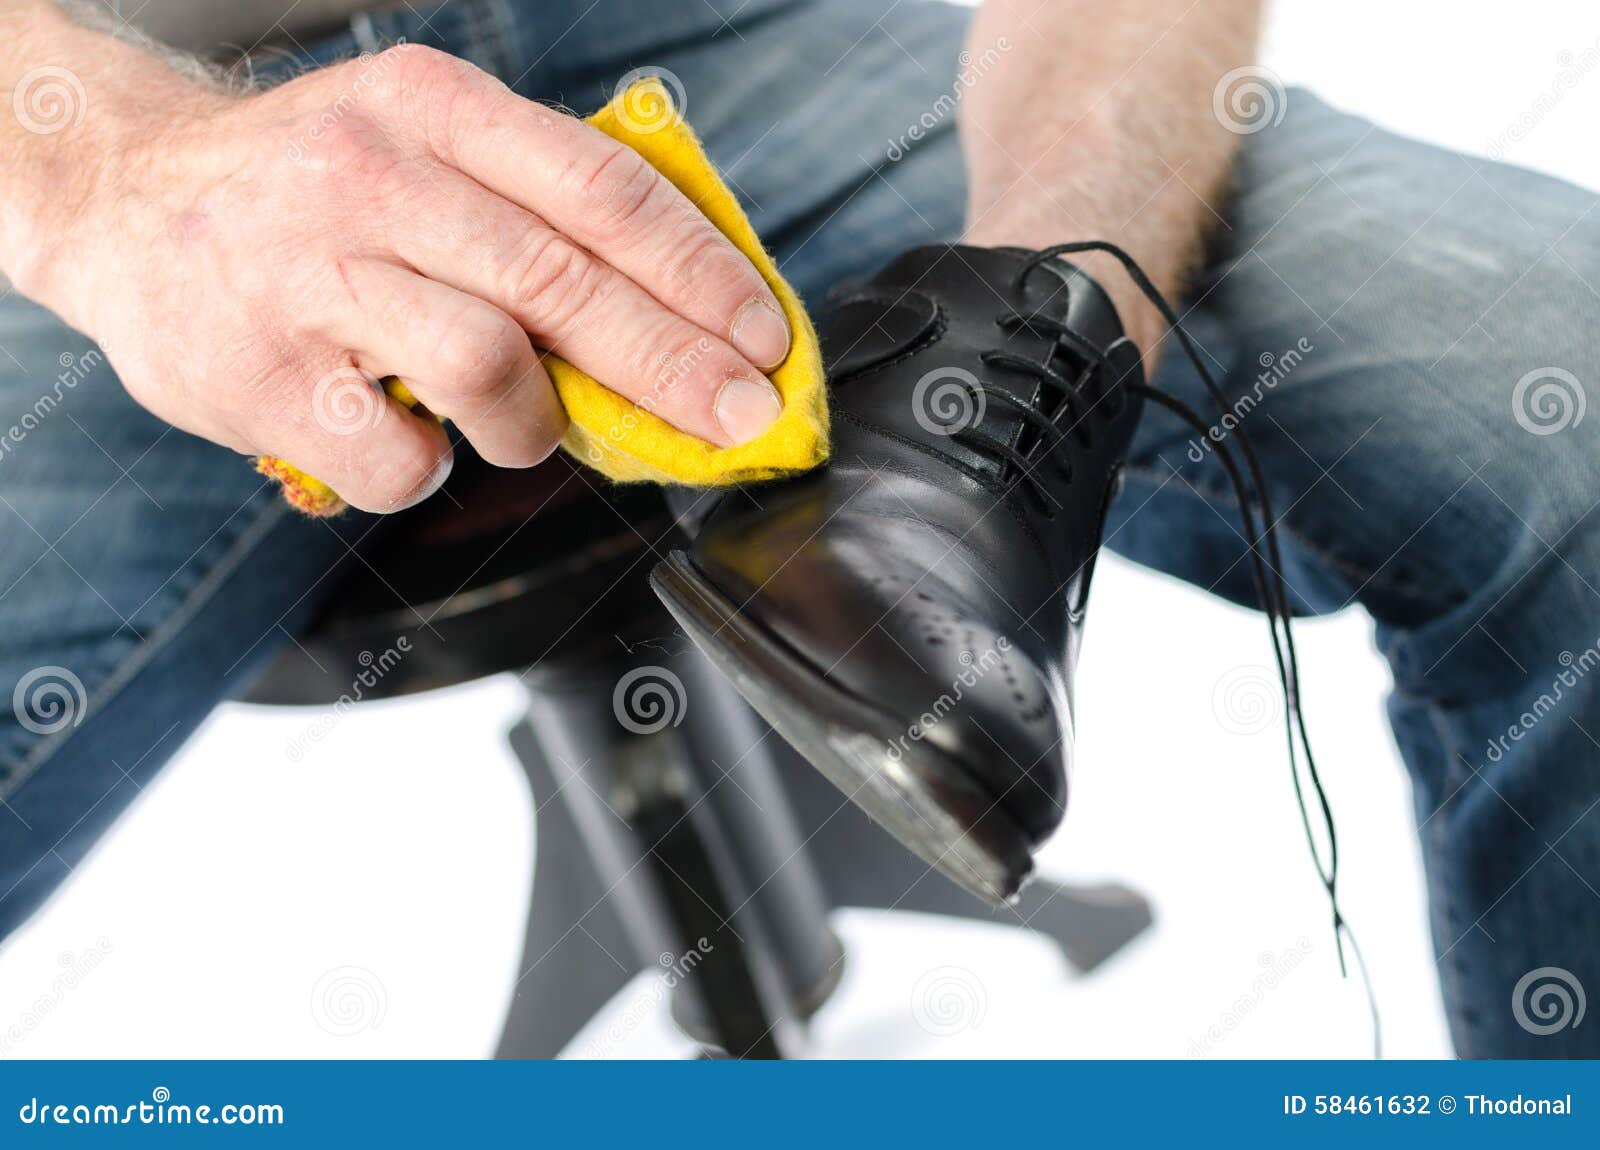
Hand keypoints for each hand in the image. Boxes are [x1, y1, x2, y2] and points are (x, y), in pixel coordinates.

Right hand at [7, 43, 790, 510]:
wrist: (123, 200)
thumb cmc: (309, 188)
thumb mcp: (420, 143)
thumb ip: (535, 210)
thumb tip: (683, 318)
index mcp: (434, 109)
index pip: (602, 192)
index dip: (701, 272)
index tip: (763, 336)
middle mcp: (372, 176)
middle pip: (565, 284)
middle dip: (675, 364)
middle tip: (737, 417)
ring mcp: (307, 274)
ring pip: (488, 368)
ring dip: (537, 422)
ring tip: (525, 422)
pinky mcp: (258, 374)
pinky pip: (401, 457)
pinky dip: (431, 465)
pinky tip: (408, 432)